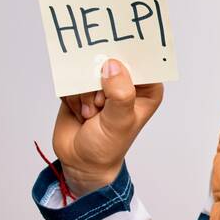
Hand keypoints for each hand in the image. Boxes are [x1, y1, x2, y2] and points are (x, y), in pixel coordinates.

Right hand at [52, 58, 162, 195]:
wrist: (81, 162)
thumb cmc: (107, 145)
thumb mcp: (119, 121)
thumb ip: (120, 93)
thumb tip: (112, 65)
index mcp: (147, 89)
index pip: (143, 61)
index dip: (129, 57)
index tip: (114, 62)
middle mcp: (127, 83)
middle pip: (111, 59)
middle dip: (100, 82)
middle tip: (101, 103)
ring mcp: (103, 84)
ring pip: (88, 70)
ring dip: (85, 93)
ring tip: (91, 115)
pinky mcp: (82, 87)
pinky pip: (72, 78)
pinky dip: (73, 96)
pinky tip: (81, 113)